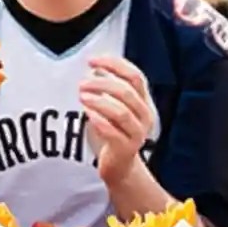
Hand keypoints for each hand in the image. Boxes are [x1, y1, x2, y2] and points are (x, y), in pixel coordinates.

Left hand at [79, 56, 153, 184]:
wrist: (121, 165)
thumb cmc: (115, 131)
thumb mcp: (116, 106)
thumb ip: (110, 88)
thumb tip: (95, 68)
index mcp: (144, 101)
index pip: (135, 76)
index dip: (114, 65)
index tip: (91, 61)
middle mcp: (145, 115)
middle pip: (127, 92)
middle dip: (102, 84)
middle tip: (81, 83)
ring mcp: (138, 133)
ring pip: (121, 112)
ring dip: (100, 101)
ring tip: (81, 96)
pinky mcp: (126, 148)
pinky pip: (112, 132)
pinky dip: (99, 120)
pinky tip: (87, 113)